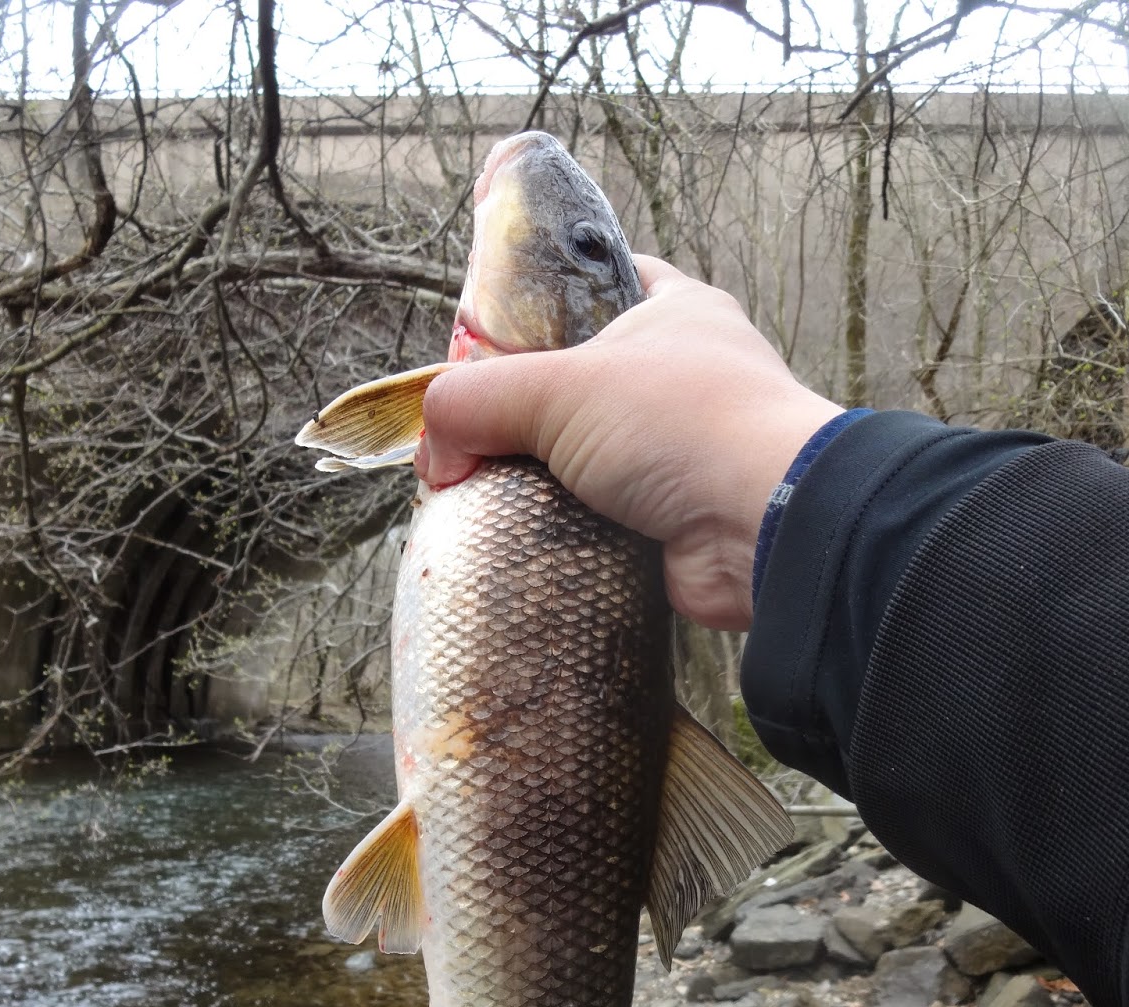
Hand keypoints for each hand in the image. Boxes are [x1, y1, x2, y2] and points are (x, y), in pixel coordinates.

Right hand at [415, 257, 840, 630]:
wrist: (766, 528)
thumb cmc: (680, 425)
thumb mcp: (558, 390)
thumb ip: (475, 401)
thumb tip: (432, 450)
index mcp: (674, 310)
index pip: (598, 278)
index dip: (539, 298)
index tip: (486, 331)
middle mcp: (684, 375)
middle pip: (578, 380)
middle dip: (522, 408)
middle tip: (468, 430)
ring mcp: (682, 451)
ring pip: (585, 455)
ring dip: (537, 476)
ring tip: (481, 490)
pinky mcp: (673, 520)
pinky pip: (599, 517)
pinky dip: (561, 528)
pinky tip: (521, 537)